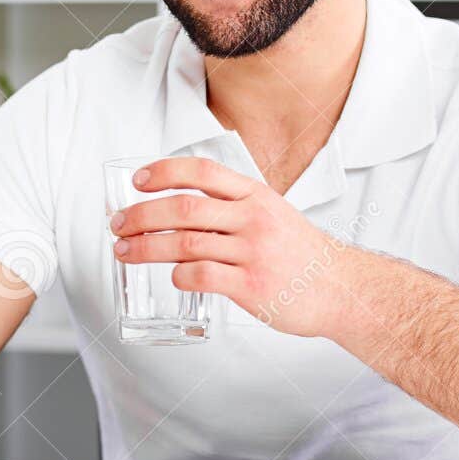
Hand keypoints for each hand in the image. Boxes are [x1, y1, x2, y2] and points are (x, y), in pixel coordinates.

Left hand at [108, 156, 371, 338]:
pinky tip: (170, 276)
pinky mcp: (252, 286)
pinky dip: (178, 274)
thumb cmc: (301, 254)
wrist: (341, 288)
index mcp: (256, 195)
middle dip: (141, 215)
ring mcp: (253, 252)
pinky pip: (202, 275)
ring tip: (125, 251)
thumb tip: (180, 207)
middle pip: (183, 207)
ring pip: (185, 242)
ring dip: (146, 247)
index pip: (202, 172)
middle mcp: (253, 218)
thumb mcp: (272, 213)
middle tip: (117, 224)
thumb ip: (234, 207)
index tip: (138, 181)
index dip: (163, 172)